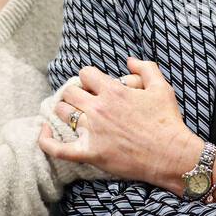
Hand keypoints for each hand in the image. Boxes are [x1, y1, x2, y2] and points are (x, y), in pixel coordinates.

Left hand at [39, 58, 201, 187]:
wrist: (172, 155)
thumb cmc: (168, 121)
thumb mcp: (162, 87)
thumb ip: (145, 68)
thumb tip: (129, 60)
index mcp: (113, 91)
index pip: (86, 74)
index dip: (88, 77)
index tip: (94, 85)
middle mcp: (99, 109)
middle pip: (70, 92)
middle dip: (75, 93)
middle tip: (82, 100)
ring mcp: (93, 132)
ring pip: (63, 113)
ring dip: (65, 110)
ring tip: (72, 113)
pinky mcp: (90, 153)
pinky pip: (57, 148)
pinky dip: (46, 139)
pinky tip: (44, 130)